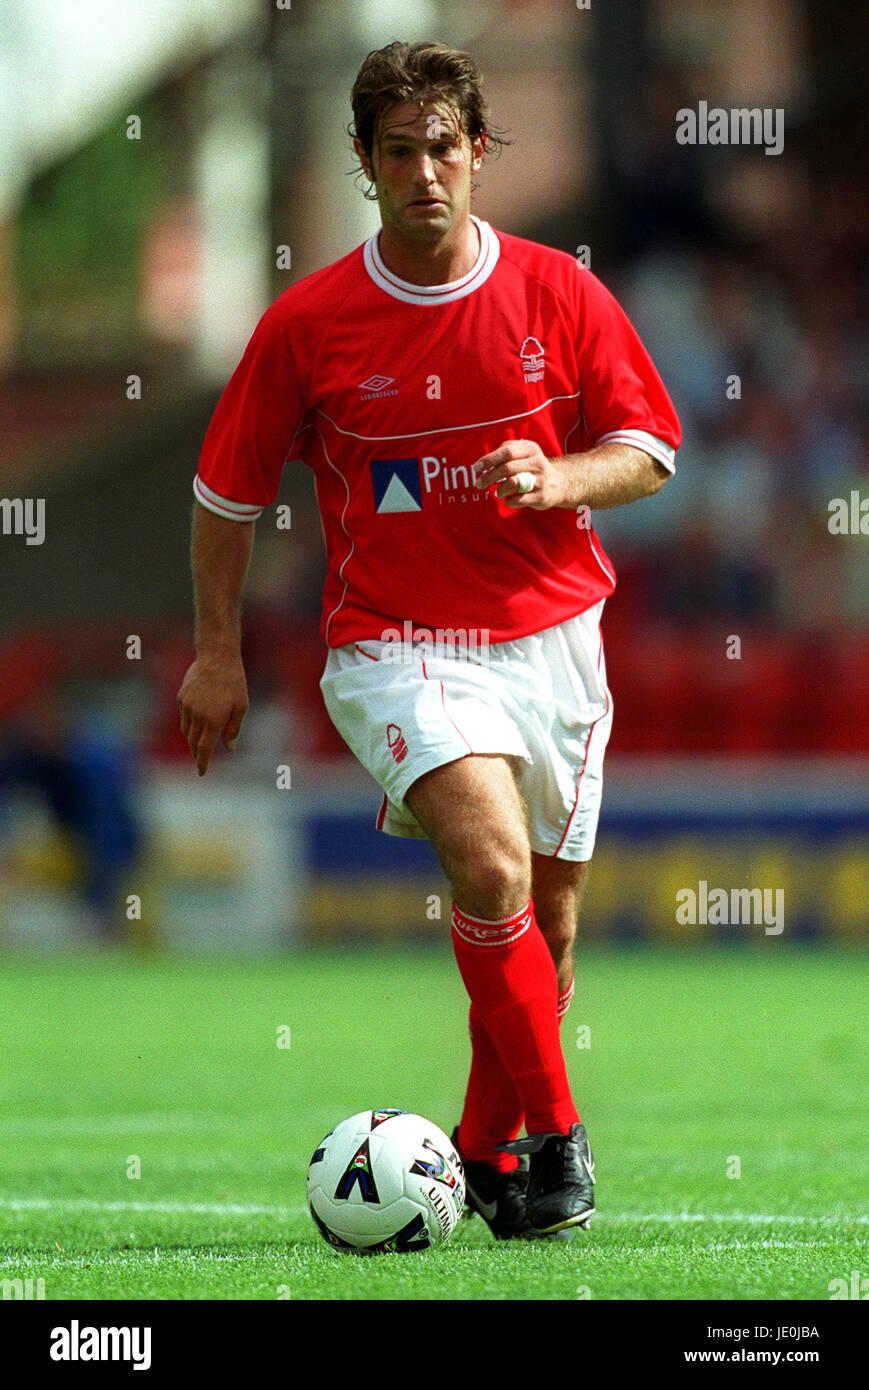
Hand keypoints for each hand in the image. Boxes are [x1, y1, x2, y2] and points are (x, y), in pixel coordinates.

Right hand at [177, 652, 248, 776]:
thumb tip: (229, 748)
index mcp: (213, 720)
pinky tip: (198, 719)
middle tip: (201, 760)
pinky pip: (184, 716)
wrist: (216, 657)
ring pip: (187, 730)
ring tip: (201, 740)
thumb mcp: (241, 707)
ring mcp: (187, 706)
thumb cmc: (234, 682)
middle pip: (193, 742)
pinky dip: (189, 723)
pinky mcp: (181, 697)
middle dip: (197, 753)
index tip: (201, 773)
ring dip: (193, 738)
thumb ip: (233, 729)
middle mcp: (197, 715)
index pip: (204, 749)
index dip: (202, 763)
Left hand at [473, 439, 564, 508]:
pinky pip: (519, 500)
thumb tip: (483, 462)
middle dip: (489, 476)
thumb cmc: (532, 466)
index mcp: (531, 449)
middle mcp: (537, 463)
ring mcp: (541, 480)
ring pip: (513, 483)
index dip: (489, 459)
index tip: (476, 467)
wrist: (560, 483)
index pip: (506, 451)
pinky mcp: (542, 497)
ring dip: (500, 489)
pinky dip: (509, 501)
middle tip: (479, 483)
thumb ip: (505, 450)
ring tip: (497, 492)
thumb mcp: (524, 452)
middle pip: (507, 468)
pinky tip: (509, 499)